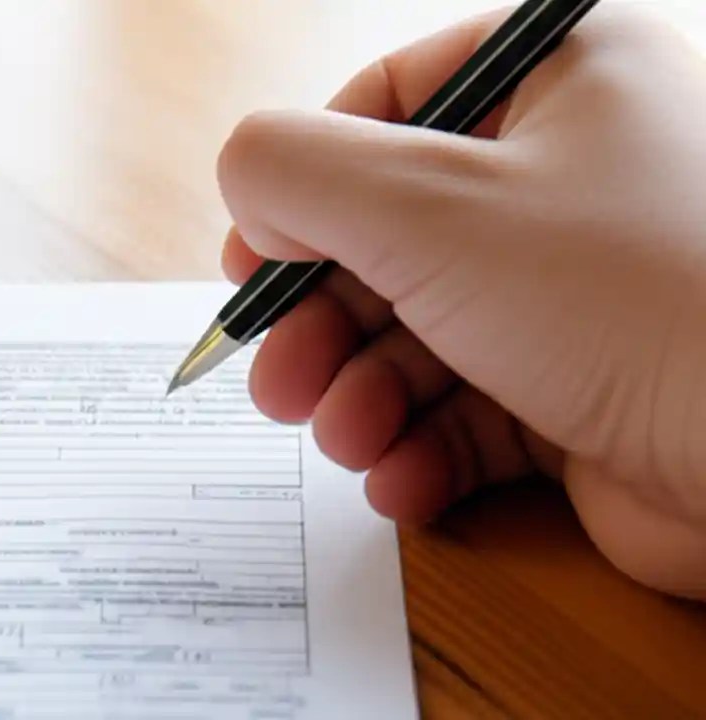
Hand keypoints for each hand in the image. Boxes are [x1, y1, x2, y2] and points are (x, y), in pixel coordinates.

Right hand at [216, 5, 705, 599]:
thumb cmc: (630, 297)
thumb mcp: (424, 204)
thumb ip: (296, 171)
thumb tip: (247, 184)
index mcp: (558, 83)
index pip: (387, 107)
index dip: (303, 191)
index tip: (251, 268)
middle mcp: (572, 178)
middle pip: (388, 240)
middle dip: (323, 326)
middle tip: (279, 386)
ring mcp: (578, 291)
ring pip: (418, 336)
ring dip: (361, 399)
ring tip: (348, 440)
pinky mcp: (581, 391)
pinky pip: (468, 409)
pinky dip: (421, 449)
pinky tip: (404, 483)